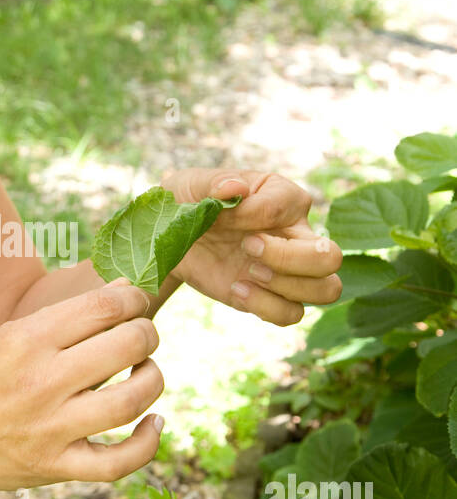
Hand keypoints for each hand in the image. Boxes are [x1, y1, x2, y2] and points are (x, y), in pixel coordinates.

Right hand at [0, 279, 165, 496]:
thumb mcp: (3, 338)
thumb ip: (62, 321)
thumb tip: (124, 293)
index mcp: (25, 340)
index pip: (103, 306)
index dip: (133, 299)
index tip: (136, 302)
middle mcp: (40, 382)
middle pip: (127, 345)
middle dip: (147, 333)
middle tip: (142, 335)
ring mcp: (50, 428)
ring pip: (132, 399)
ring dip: (152, 379)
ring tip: (146, 372)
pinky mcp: (55, 467)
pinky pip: (119, 461)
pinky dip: (147, 443)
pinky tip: (152, 423)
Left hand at [160, 168, 342, 325]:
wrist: (167, 241)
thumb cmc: (186, 204)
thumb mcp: (190, 185)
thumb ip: (214, 184)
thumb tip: (236, 188)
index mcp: (284, 196)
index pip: (291, 206)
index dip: (254, 215)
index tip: (222, 216)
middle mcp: (296, 233)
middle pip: (331, 256)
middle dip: (289, 259)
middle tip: (247, 249)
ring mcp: (289, 269)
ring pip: (326, 290)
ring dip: (285, 287)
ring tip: (246, 275)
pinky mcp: (272, 296)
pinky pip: (292, 314)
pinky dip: (267, 307)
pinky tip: (237, 290)